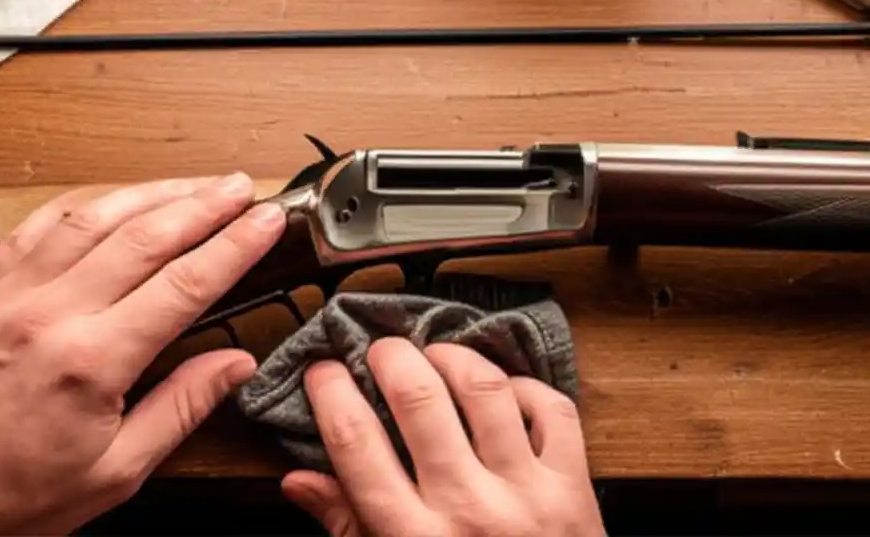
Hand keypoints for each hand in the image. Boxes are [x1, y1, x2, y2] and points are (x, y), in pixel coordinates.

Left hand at [0, 174, 284, 536]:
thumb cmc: (5, 500)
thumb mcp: (113, 474)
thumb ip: (180, 409)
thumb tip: (234, 365)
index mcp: (90, 363)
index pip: (184, 284)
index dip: (235, 246)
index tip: (267, 221)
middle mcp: (49, 314)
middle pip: (144, 236)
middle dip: (203, 204)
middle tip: (243, 189)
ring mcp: (9, 295)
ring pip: (92, 219)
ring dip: (150, 193)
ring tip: (193, 183)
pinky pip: (35, 228)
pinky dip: (81, 206)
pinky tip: (109, 201)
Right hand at [282, 338, 603, 536]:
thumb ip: (346, 525)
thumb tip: (297, 479)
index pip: (355, 442)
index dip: (330, 392)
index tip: (322, 371)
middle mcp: (467, 509)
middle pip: (419, 400)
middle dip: (390, 357)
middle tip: (379, 349)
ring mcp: (526, 495)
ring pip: (485, 391)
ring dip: (452, 358)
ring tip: (434, 355)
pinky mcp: (573, 489)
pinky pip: (552, 412)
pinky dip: (524, 388)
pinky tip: (500, 389)